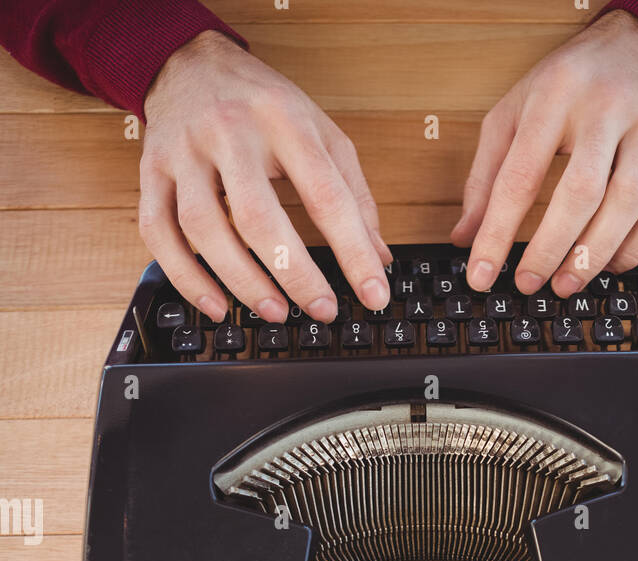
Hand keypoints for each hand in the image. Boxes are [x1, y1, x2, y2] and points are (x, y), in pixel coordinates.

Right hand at [139, 30, 390, 322]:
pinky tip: (216, 305)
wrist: (190, 61)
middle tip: (321, 310)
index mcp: (283, 119)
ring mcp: (184, 152)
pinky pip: (158, 232)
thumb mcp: (320, 131)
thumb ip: (353, 193)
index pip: (325, 193)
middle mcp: (230, 131)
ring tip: (275, 313)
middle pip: (258, 215)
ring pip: (203, 227)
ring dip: (241, 281)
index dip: (353, 250)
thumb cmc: (263, 105)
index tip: (373, 294)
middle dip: (294, 273)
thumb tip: (378, 257)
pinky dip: (185, 276)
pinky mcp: (151, 171)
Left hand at [451, 10, 637, 297]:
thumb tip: (465, 237)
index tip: (481, 275)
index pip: (520, 175)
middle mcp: (605, 106)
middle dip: (551, 248)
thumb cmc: (570, 84)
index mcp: (554, 94)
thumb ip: (486, 174)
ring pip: (628, 202)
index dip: (497, 232)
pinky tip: (610, 264)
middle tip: (529, 284)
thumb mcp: (515, 111)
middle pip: (580, 192)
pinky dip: (637, 247)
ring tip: (566, 285)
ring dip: (594, 255)